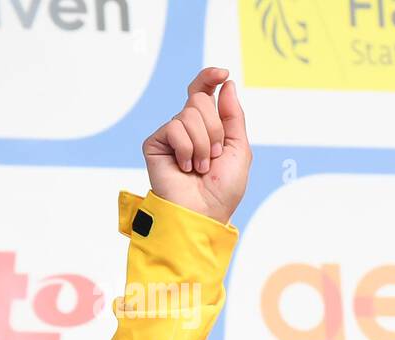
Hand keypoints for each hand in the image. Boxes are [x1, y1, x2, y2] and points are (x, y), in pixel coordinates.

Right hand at [142, 67, 250, 224]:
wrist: (203, 212)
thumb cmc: (222, 189)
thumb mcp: (239, 150)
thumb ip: (233, 117)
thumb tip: (227, 84)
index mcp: (208, 127)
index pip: (204, 93)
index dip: (210, 78)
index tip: (223, 73)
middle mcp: (188, 127)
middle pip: (201, 101)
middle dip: (216, 130)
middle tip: (214, 157)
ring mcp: (171, 134)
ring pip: (190, 114)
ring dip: (203, 145)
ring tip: (200, 167)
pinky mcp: (156, 142)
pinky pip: (175, 128)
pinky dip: (187, 149)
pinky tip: (185, 167)